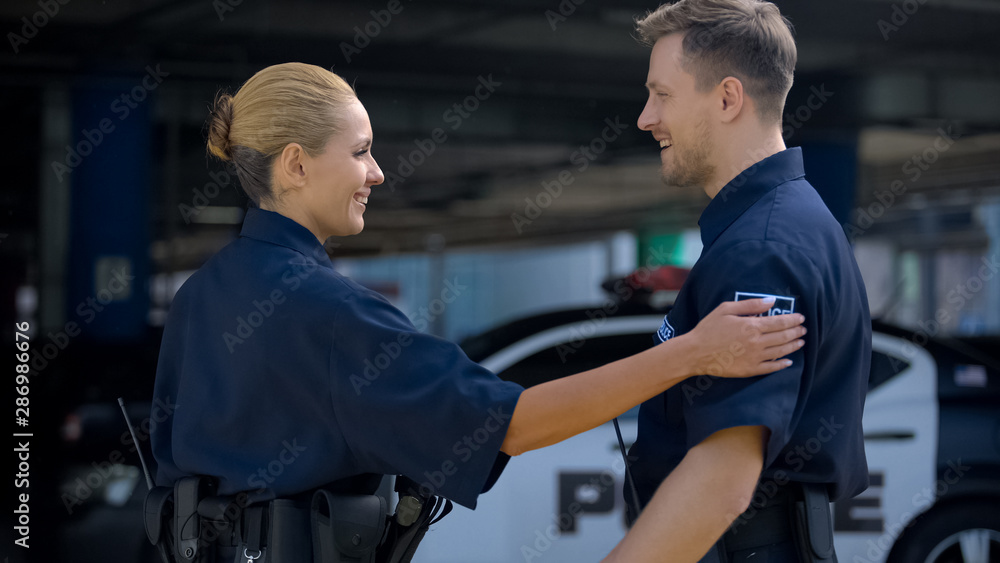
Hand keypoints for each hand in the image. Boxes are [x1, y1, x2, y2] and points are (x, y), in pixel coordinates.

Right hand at [684, 298, 804, 377]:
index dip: (793, 320)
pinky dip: (782, 365)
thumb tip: (771, 301)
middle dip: (796, 332)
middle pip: (784, 337)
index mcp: (751, 326)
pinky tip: (789, 362)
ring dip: (793, 346)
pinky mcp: (750, 370)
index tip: (801, 318)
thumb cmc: (708, 329)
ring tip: (801, 342)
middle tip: (803, 329)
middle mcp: (756, 342)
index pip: (780, 322)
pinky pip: (771, 368)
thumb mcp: (725, 309)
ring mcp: (754, 358)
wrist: (695, 352)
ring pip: (781, 351)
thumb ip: (750, 305)